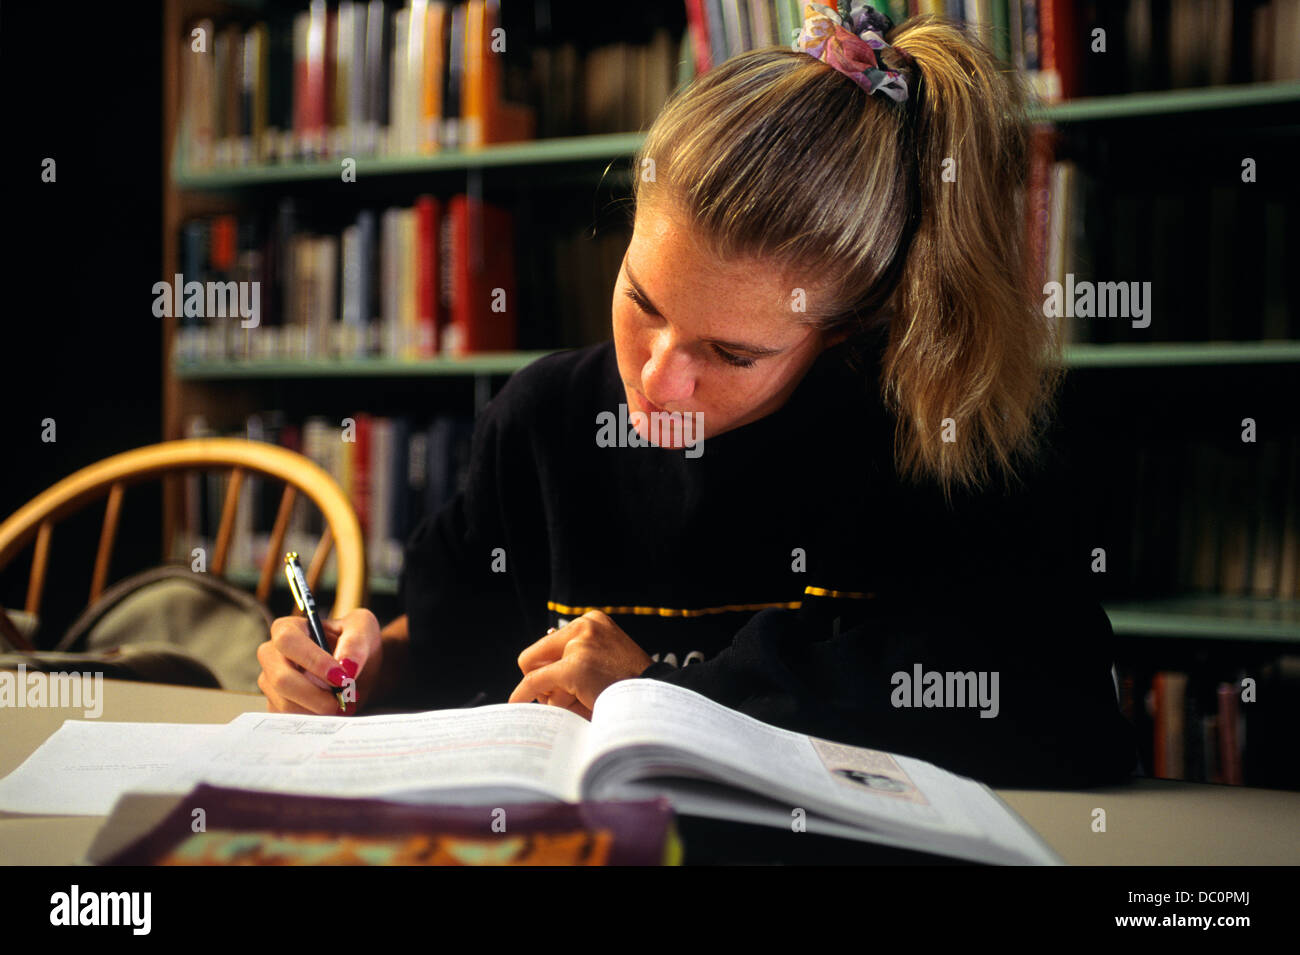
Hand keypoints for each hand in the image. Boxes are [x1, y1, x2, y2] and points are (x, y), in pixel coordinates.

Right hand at [258, 608, 382, 713]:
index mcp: (288, 628)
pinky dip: (315, 720)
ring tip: (344, 704)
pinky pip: (289, 719)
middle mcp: (272, 655)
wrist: (359, 669)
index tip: (340, 677)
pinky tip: (334, 712)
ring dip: (318, 710)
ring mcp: (271, 682)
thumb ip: (356, 641)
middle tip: (342, 699)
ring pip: (285, 704)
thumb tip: (346, 665)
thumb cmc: (356, 643)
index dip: (312, 660)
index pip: (287, 640)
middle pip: (281, 678)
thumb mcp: (363, 629)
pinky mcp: (277, 705)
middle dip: (315, 695)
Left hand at [508, 611, 652, 719]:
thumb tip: (532, 663)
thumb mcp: (606, 660)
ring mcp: (580, 645)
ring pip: (537, 670)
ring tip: (577, 705)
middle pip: (538, 653)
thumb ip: (575, 656)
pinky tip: (518, 703)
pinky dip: (523, 693)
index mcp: (594, 621)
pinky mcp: (574, 667)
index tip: (551, 684)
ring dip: (550, 693)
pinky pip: (535, 682)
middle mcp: (585, 626)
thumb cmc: (631, 686)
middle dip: (542, 678)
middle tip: (558, 697)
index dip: (547, 666)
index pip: (551, 642)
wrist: (654, 698)